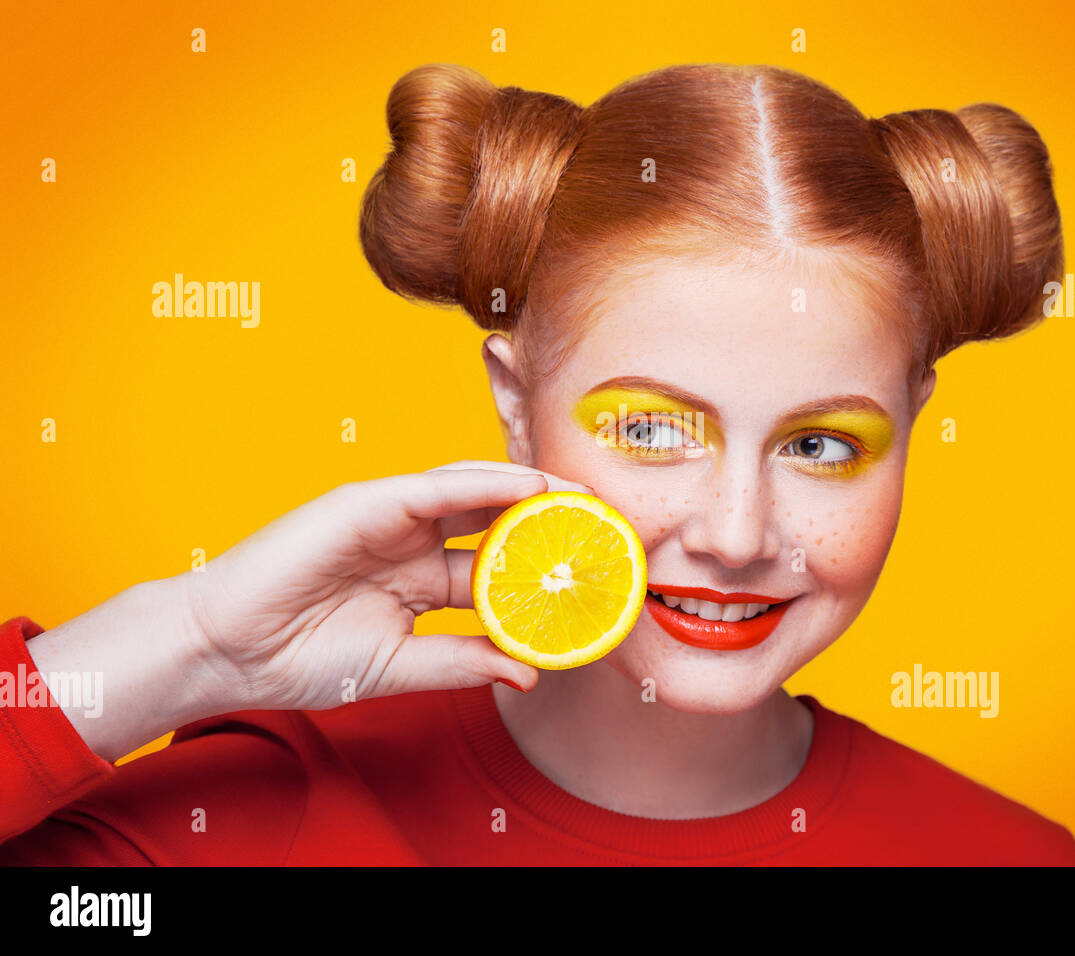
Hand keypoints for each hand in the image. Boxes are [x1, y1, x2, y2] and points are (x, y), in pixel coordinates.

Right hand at [182, 461, 591, 710]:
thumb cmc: (300, 657)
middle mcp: (416, 543)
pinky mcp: (369, 501)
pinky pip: (438, 486)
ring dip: (534, 494)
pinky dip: (485, 483)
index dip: (548, 570)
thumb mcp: (399, 666)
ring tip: (585, 500)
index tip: (600, 577)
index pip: (500, 568)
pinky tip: (529, 487)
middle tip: (609, 527)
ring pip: (478, 494)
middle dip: (553, 522)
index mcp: (424, 581)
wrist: (227, 651)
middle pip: (499, 522)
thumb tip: (531, 672)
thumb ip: (464, 661)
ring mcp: (395, 519)